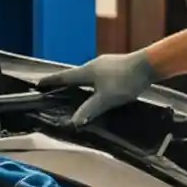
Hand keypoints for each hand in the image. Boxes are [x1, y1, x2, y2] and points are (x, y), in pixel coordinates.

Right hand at [36, 52, 159, 125]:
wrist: (148, 65)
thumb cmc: (125, 80)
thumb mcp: (106, 99)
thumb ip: (90, 110)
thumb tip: (74, 122)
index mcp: (87, 71)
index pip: (64, 77)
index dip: (51, 81)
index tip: (39, 84)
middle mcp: (94, 65)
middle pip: (75, 75)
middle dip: (65, 82)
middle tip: (55, 89)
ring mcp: (105, 64)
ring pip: (88, 75)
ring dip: (80, 83)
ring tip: (75, 91)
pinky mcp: (115, 66)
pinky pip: (98, 75)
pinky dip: (92, 83)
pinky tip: (99, 89)